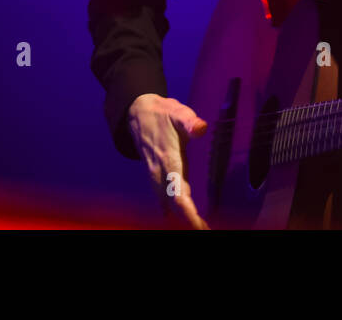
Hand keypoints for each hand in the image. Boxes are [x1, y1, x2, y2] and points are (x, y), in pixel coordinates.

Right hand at [127, 93, 209, 228]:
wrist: (138, 113)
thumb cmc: (162, 114)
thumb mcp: (177, 112)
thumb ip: (189, 121)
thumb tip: (201, 127)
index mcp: (168, 159)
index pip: (177, 192)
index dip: (187, 211)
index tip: (198, 224)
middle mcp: (160, 171)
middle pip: (173, 203)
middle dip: (188, 219)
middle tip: (204, 230)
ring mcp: (157, 174)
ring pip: (167, 202)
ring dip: (182, 216)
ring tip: (198, 227)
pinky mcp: (157, 174)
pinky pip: (164, 196)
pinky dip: (174, 209)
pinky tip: (181, 218)